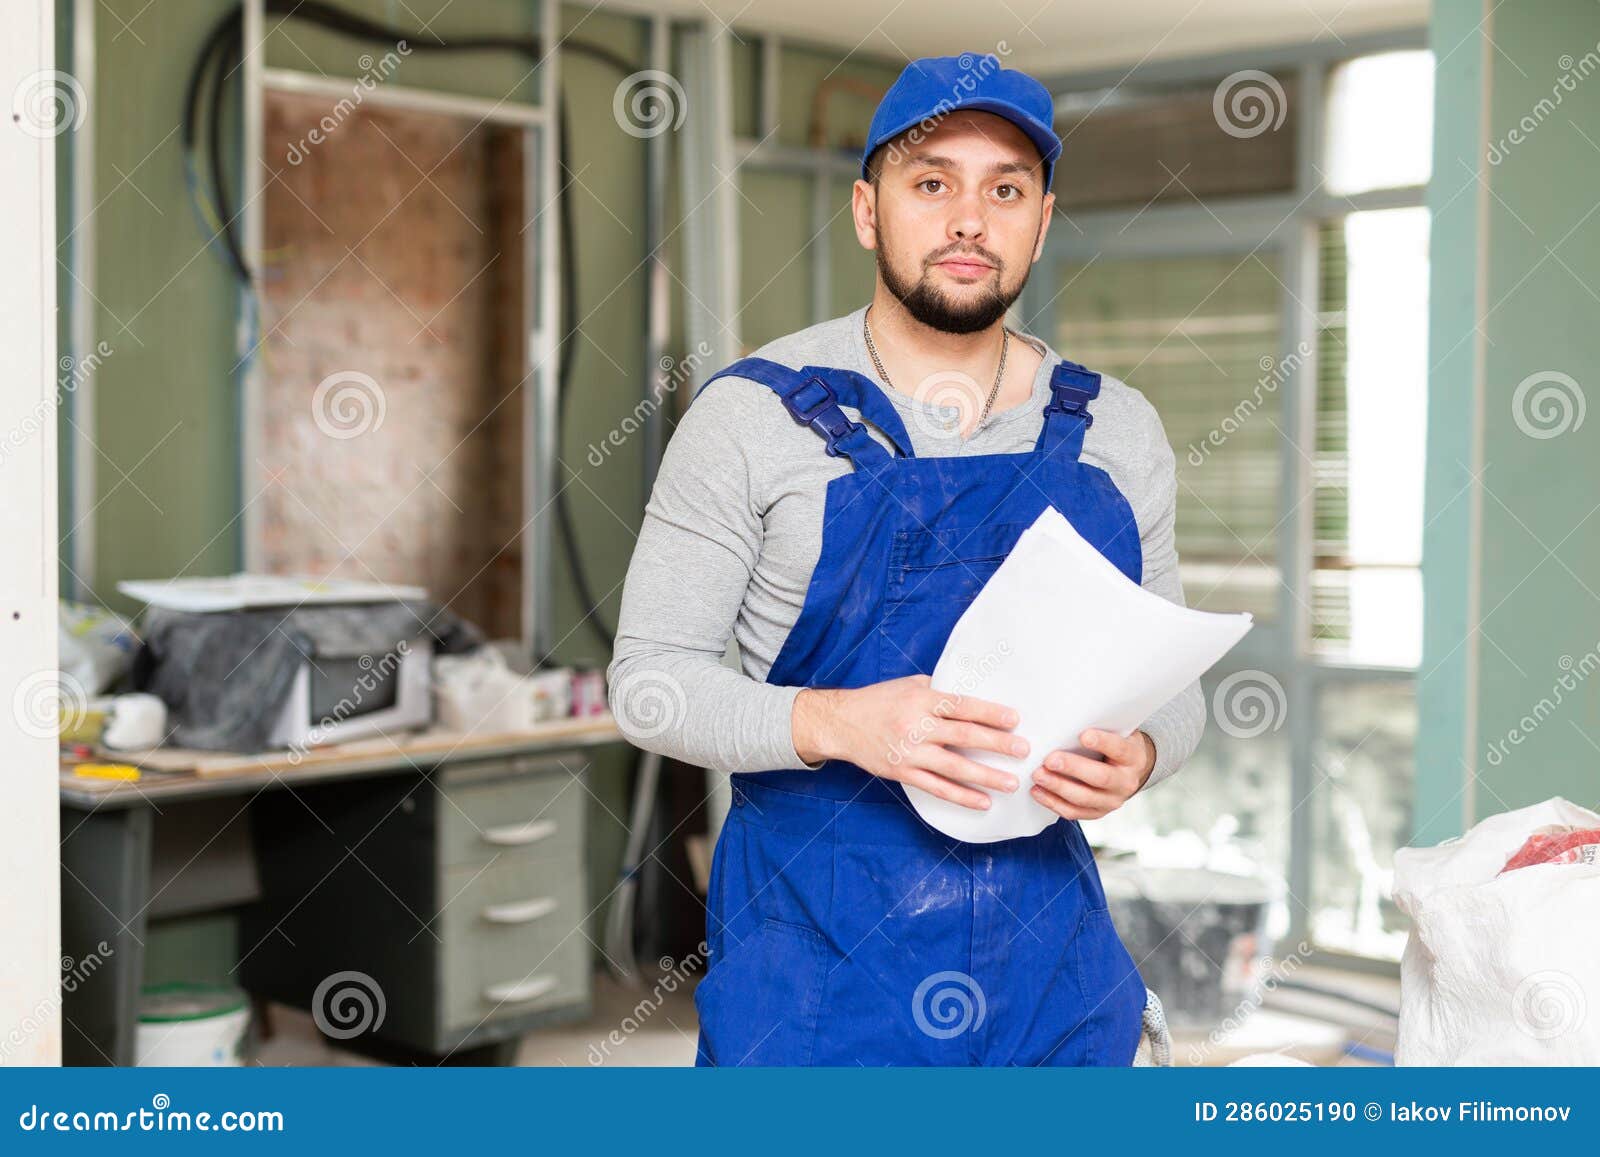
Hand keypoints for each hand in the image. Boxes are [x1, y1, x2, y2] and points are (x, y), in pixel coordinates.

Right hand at [792, 676, 1026, 810]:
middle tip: (1023, 751)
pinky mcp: (902, 772)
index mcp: (921, 700)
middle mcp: (916, 726)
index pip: (961, 706)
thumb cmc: (879, 700)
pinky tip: (983, 802)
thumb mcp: (908, 685)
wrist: (841, 723)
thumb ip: (938, 690)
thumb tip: (972, 696)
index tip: (1014, 720)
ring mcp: (909, 752)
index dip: (989, 713)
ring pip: (953, 767)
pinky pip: (936, 787)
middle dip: (996, 744)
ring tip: (1010, 783)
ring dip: (985, 776)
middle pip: (963, 736)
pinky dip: (961, 796)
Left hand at [1029, 729, 1155, 820]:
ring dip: (1058, 787)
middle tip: (1049, 759)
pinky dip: (1052, 802)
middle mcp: (1126, 782)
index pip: (1119, 749)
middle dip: (1073, 768)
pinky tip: (1037, 791)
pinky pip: (1073, 812)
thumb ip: (1100, 724)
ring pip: (1084, 798)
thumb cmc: (1114, 743)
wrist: (1128, 769)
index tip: (1083, 735)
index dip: (1102, 742)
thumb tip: (1069, 714)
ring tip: (1038, 775)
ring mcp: (1112, 801)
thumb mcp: (1116, 730)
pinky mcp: (1097, 813)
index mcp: (1133, 757)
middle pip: (1100, 777)